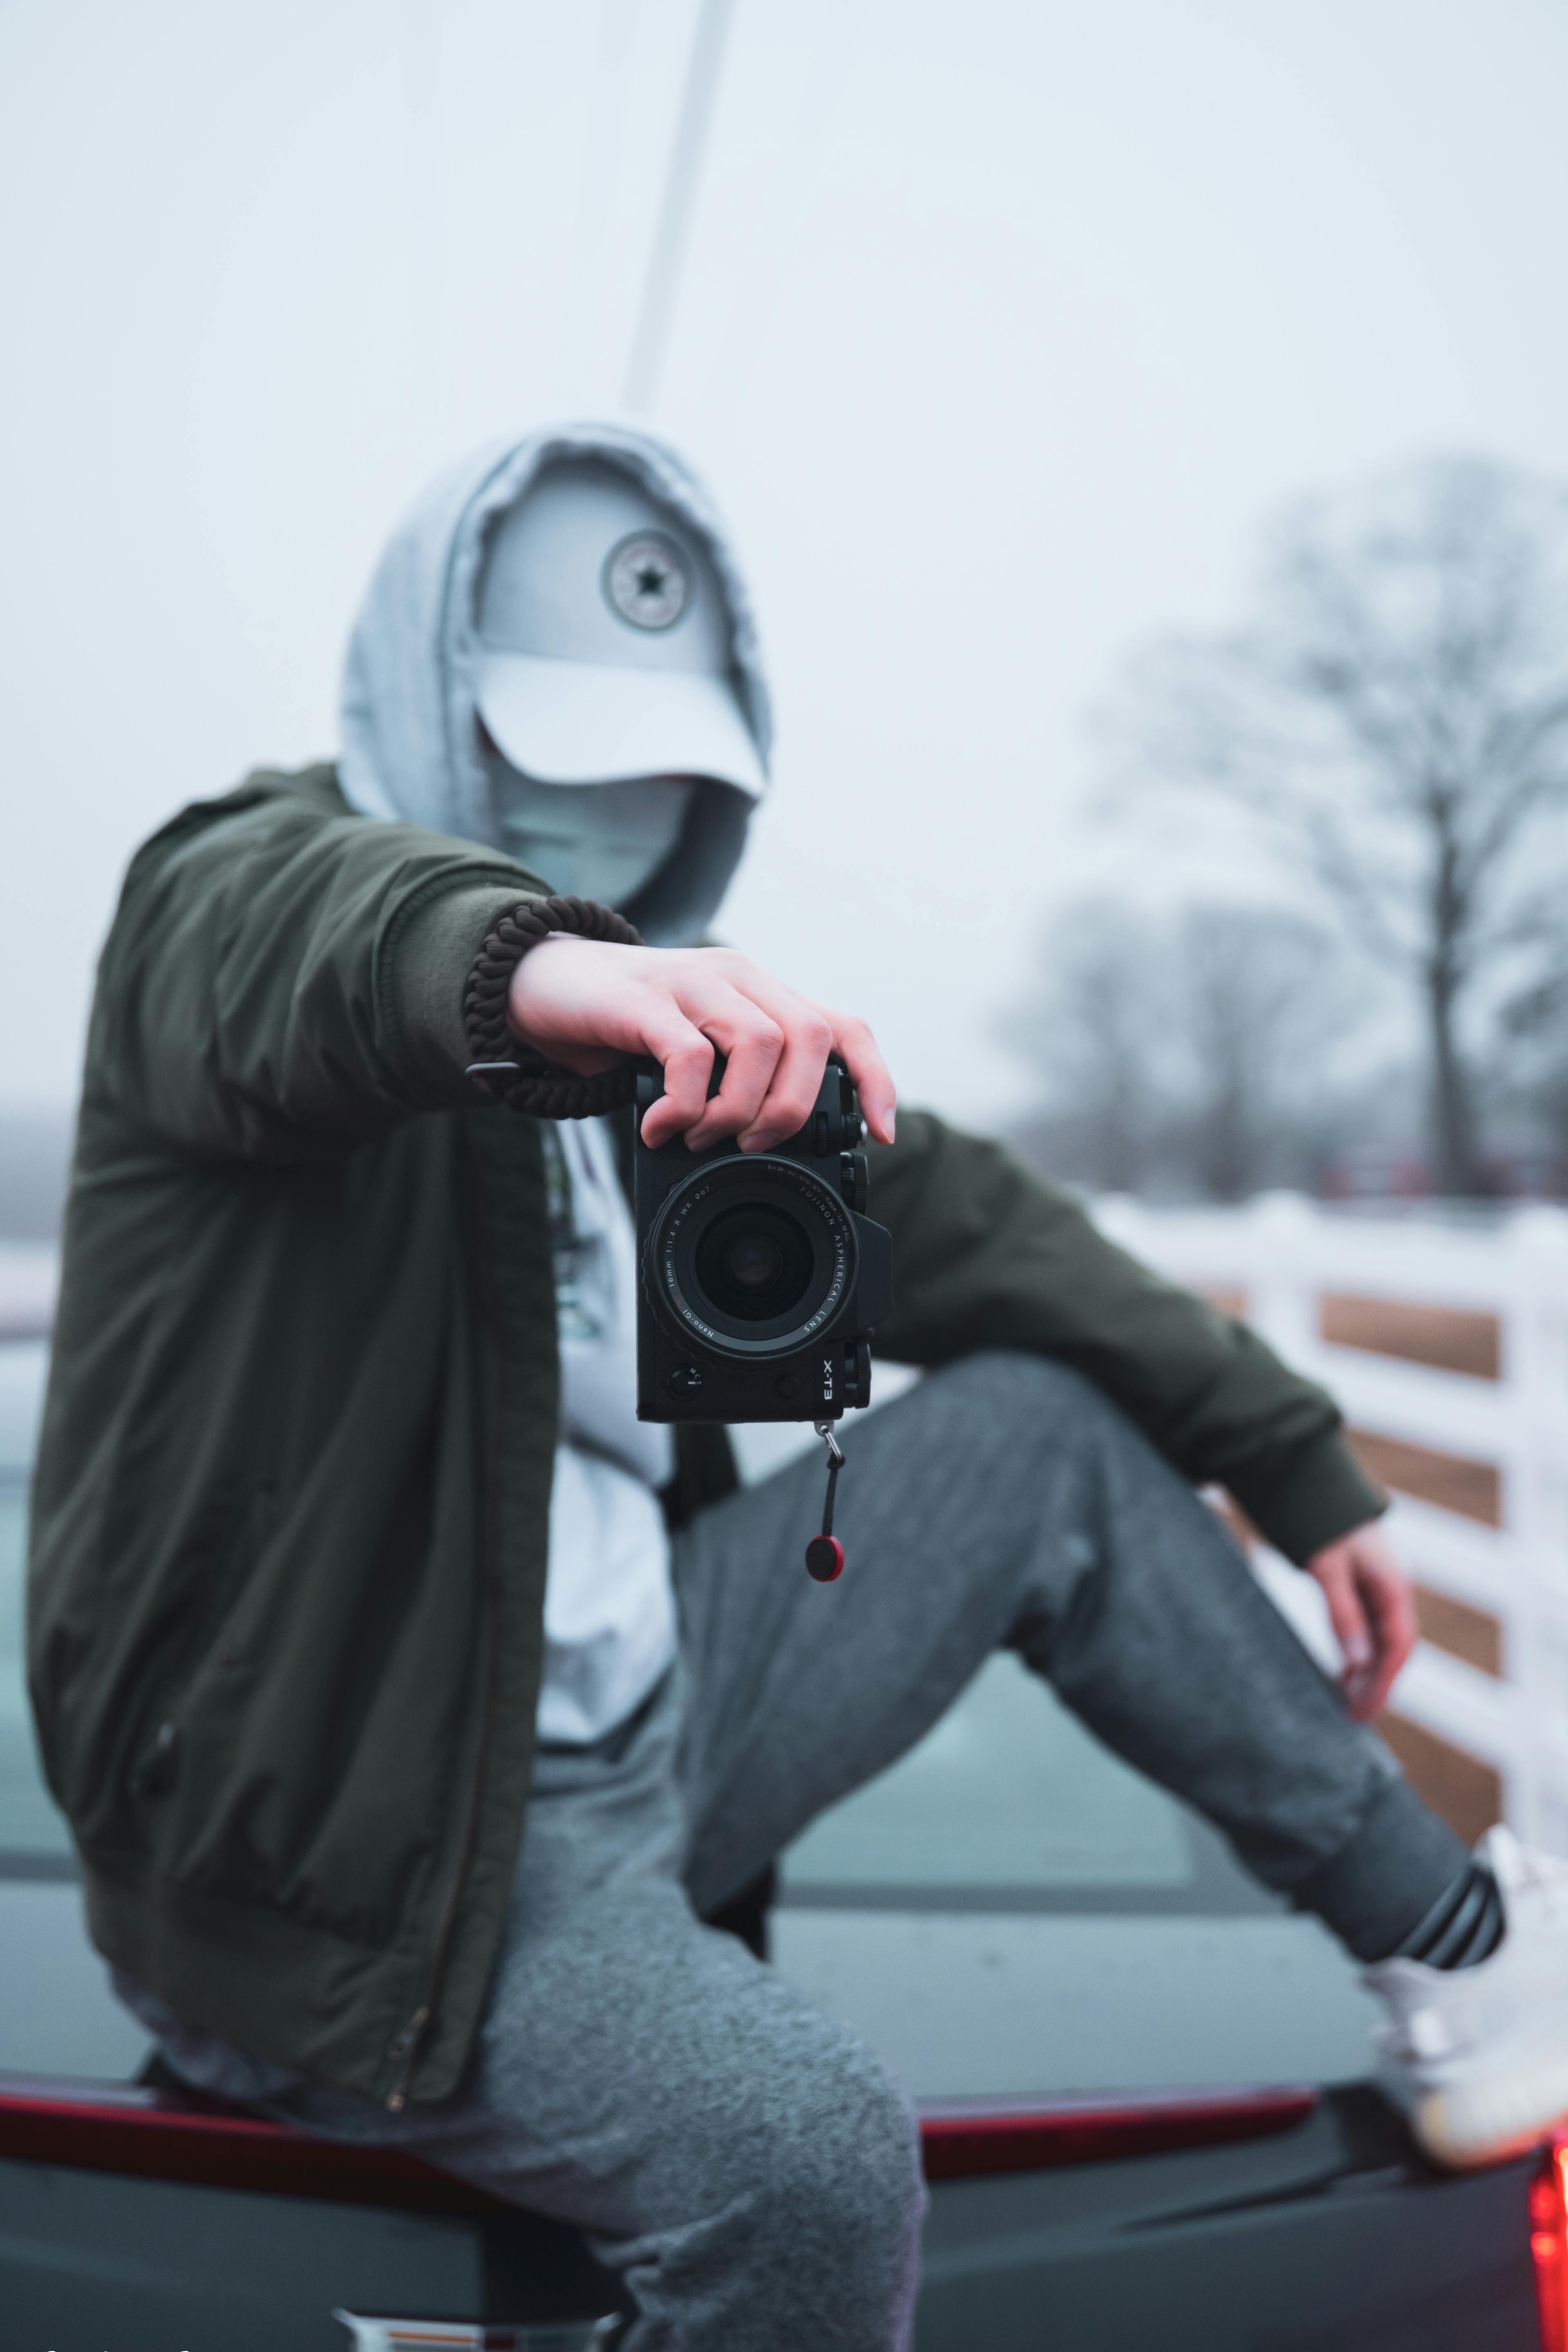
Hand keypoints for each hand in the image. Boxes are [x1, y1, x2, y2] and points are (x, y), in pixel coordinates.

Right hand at [508, 938, 896, 1154]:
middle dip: (794, 1106)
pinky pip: (689, 1055)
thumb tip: (769, 1148)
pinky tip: (660, 1127)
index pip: (840, 1025)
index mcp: (759, 992)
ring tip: (703, 1136)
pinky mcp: (642, 999)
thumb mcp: (695, 1050)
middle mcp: (735, 978)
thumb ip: (734, 1080)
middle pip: (809, 1034)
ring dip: (739, 1108)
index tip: (878, 1135)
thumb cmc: (625, 1028)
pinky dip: (684, 1105)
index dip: (872, 1078)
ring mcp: (691, 982)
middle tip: (755, 1146)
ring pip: (760, 1042)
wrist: (539, 982)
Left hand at [1305, 1521, 1416, 1720]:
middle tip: (1354, 1716)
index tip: (1364, 1709)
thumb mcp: (1329, 1570)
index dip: (1384, 1682)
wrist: (1321, 1493)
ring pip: (1381, 1644)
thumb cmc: (1327, 1528)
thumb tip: (1357, 1664)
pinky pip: (1367, 1633)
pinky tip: (1343, 1675)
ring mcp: (1379, 1595)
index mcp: (1392, 1589)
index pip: (1398, 1647)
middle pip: (1394, 1651)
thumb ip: (1343, 1614)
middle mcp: (1391, 1595)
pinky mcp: (1364, 1594)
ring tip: (1348, 1703)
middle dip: (1379, 1685)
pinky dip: (1358, 1657)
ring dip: (1369, 1674)